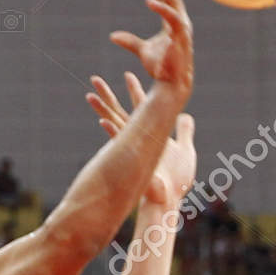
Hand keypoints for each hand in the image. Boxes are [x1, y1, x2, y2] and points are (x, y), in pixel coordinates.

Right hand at [87, 72, 195, 206]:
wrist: (170, 200)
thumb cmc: (177, 180)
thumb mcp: (185, 150)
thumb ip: (184, 132)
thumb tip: (187, 117)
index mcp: (151, 134)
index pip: (140, 107)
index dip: (134, 90)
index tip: (127, 74)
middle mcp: (139, 139)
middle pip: (120, 112)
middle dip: (108, 96)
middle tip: (93, 79)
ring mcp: (134, 148)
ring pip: (115, 124)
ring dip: (103, 109)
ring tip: (88, 95)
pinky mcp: (134, 159)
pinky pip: (121, 143)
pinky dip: (112, 132)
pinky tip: (102, 122)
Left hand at [109, 0, 192, 100]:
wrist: (170, 85)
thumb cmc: (161, 69)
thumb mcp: (142, 51)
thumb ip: (129, 41)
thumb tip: (112, 35)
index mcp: (172, 22)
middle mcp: (179, 21)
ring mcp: (182, 28)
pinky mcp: (181, 36)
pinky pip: (171, 17)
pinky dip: (160, 8)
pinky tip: (148, 0)